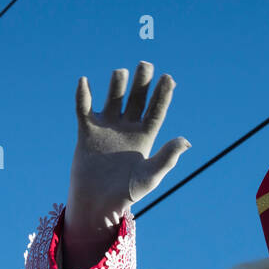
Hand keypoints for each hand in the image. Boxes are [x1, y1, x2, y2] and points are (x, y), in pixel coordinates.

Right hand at [63, 62, 190, 268]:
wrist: (97, 204)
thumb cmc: (126, 195)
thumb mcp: (149, 177)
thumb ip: (166, 158)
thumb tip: (186, 141)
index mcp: (145, 138)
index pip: (156, 111)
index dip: (163, 95)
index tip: (169, 78)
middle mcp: (128, 129)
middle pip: (137, 99)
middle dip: (142, 82)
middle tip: (146, 64)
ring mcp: (107, 128)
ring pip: (114, 99)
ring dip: (117, 85)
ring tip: (121, 73)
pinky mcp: (87, 131)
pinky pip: (84, 109)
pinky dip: (83, 95)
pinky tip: (85, 82)